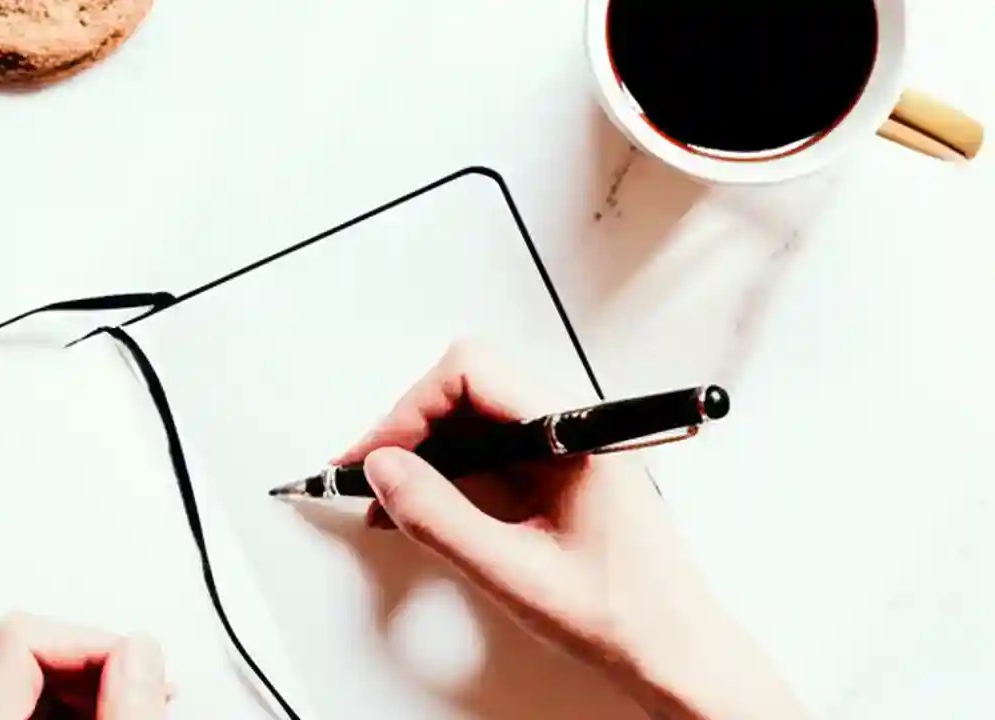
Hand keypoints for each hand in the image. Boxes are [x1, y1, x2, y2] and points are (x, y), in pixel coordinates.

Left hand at [0, 613, 167, 719]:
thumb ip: (125, 710)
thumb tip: (141, 651)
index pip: (20, 636)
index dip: (91, 638)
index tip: (138, 663)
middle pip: (11, 645)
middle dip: (85, 654)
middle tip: (135, 682)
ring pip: (8, 671)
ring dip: (73, 676)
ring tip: (121, 699)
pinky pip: (5, 698)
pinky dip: (56, 700)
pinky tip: (94, 715)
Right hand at [336, 342, 807, 719]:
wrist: (674, 651)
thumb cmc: (622, 615)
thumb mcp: (514, 572)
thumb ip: (441, 518)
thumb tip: (385, 470)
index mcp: (578, 432)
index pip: (473, 373)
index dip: (411, 409)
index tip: (376, 455)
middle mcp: (574, 424)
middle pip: (467, 386)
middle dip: (409, 427)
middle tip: (366, 474)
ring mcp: (567, 443)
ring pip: (473, 415)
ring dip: (424, 449)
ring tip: (386, 496)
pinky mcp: (558, 466)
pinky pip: (490, 445)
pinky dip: (447, 468)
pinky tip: (421, 503)